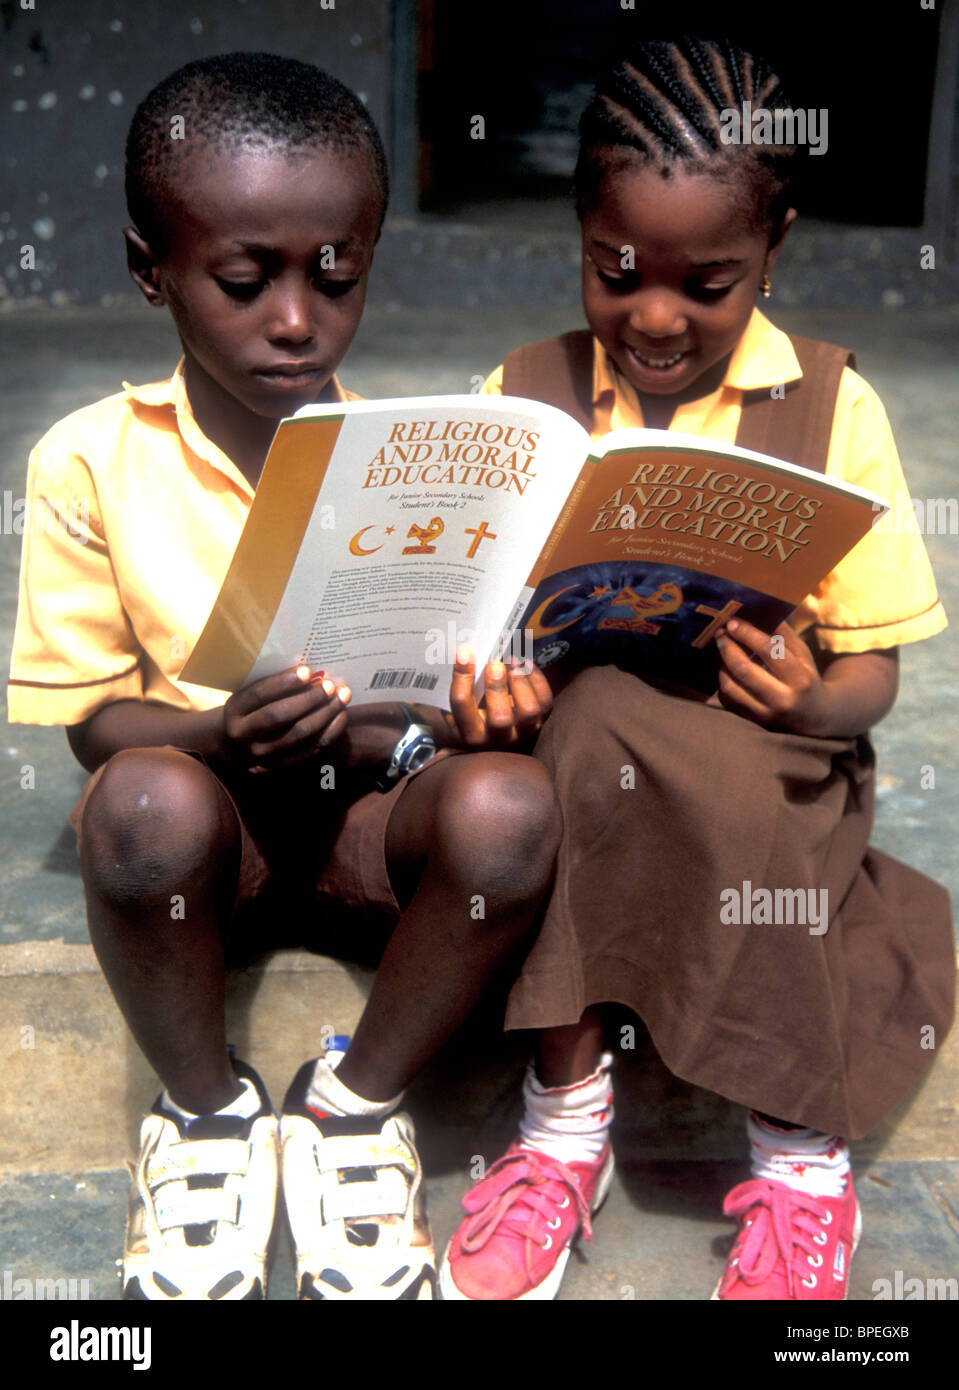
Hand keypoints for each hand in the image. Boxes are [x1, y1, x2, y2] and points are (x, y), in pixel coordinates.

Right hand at [218, 665, 350, 770]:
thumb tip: (310, 673)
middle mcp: (244, 735)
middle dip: (309, 698)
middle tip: (330, 685)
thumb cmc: (251, 709)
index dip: (284, 683)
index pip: (259, 694)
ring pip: (299, 734)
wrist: (237, 745)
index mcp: (234, 711)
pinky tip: (341, 714)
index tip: (308, 671)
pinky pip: (311, 749)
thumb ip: (273, 685)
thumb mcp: (250, 695)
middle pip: (280, 715)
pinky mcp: (281, 765)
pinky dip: (330, 731)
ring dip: (325, 713)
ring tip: (342, 696)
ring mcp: (262, 754)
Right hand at [446, 647, 552, 747]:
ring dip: (520, 682)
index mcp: (469, 734)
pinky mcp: (540, 721)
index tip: (464, 654)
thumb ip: (462, 685)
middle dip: (497, 688)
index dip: (462, 679)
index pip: (462, 708)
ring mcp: (522, 732)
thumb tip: (466, 653)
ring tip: (512, 661)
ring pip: (528, 712)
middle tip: (494, 665)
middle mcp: (497, 738)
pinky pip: (544, 702)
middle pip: (500, 719)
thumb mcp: (460, 706)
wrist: (495, 733)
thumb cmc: (472, 714)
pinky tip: (525, 664)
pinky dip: (536, 679)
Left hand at [715, 619, 831, 734]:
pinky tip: (726, 668)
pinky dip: (723, 681)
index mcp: (800, 680)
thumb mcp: (803, 655)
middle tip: (719, 633)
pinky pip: (727, 700)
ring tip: (724, 649)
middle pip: (744, 670)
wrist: (813, 719)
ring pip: (730, 687)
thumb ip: (783, 634)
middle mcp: (783, 701)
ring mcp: (766, 715)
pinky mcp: (752, 722)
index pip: (769, 651)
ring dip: (722, 664)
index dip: (747, 633)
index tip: (733, 622)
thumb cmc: (806, 679)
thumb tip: (758, 609)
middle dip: (727, 647)